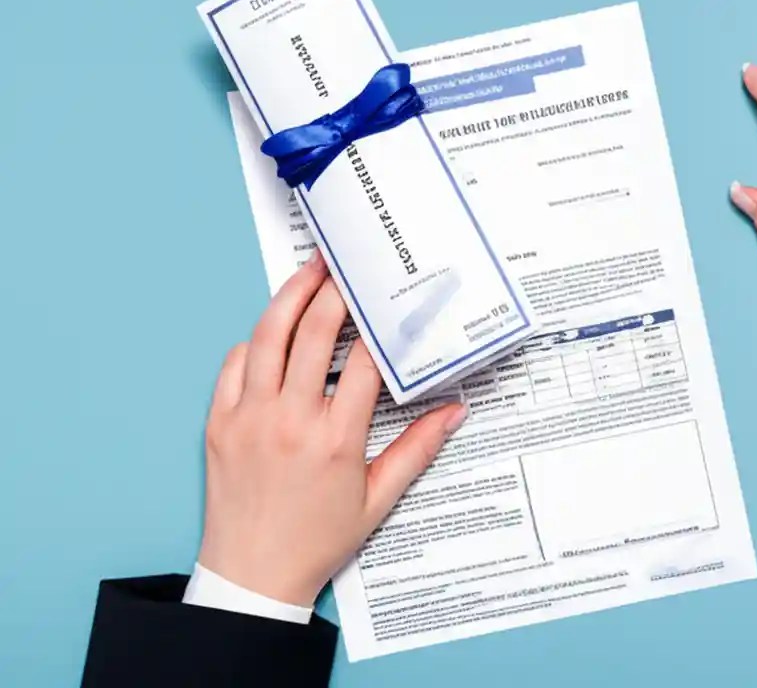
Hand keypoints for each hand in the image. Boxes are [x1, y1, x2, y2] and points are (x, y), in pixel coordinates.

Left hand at [198, 252, 467, 605]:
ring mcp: (249, 418)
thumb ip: (417, 449)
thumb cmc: (316, 539)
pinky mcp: (218, 423)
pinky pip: (233, 365)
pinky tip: (273, 331)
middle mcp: (290, 421)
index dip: (382, 325)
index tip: (396, 302)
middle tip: (347, 267)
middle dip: (334, 292)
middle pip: (314, 334)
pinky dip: (254, 341)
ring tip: (308, 272)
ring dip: (290, 297)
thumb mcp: (377, 499)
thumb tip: (453, 412)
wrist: (252, 574)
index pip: (363, 362)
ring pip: (267, 337)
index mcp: (335, 440)